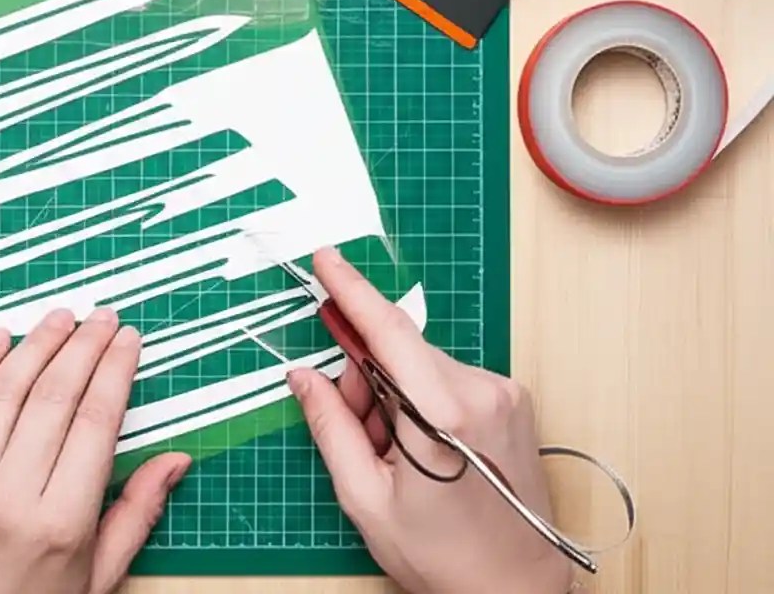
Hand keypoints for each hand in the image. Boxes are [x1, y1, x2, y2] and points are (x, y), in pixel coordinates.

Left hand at [0, 308, 191, 593]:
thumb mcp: (99, 576)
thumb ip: (137, 513)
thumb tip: (175, 460)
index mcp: (60, 522)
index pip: (96, 422)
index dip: (115, 371)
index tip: (128, 340)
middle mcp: (9, 496)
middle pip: (52, 397)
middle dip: (82, 348)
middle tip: (102, 318)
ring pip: (2, 392)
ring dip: (34, 346)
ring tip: (59, 319)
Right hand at [286, 248, 573, 593]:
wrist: (516, 591)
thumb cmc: (444, 558)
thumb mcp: (366, 499)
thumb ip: (331, 427)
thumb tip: (304, 378)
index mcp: (442, 413)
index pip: (388, 331)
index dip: (352, 291)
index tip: (326, 260)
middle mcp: (482, 391)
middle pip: (399, 352)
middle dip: (365, 380)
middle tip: (358, 434)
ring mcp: (504, 394)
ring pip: (421, 367)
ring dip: (394, 397)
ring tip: (397, 458)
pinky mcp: (512, 402)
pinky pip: (447, 381)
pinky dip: (422, 403)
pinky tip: (422, 450)